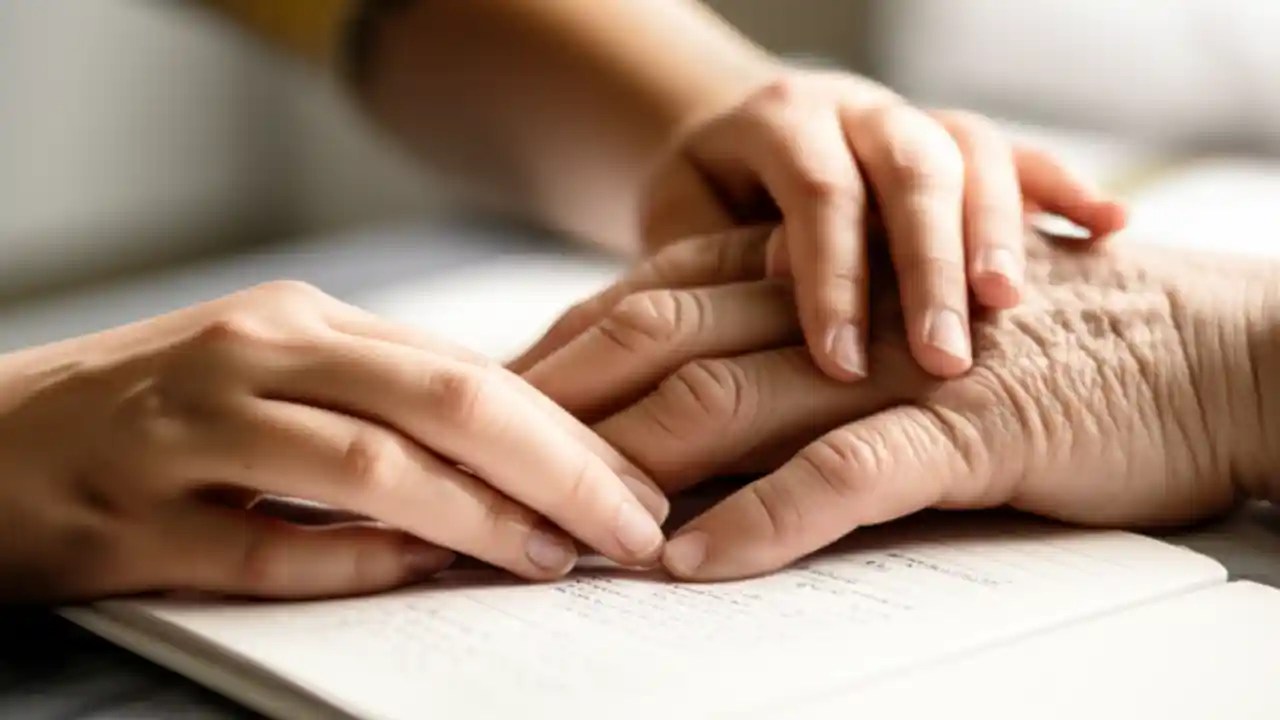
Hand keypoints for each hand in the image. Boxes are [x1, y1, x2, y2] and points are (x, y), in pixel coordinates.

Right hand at [0, 282, 666, 602]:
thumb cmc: (155, 411)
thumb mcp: (276, 372)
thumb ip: (382, 397)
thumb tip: (514, 442)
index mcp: (303, 319)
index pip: (468, 369)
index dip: (566, 431)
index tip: (634, 484)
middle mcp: (255, 355)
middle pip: (445, 400)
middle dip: (559, 467)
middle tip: (630, 526)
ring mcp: (193, 432)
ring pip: (369, 468)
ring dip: (477, 517)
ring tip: (550, 558)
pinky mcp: (138, 517)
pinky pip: (271, 550)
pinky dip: (355, 564)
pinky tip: (418, 575)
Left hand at [521, 230, 1272, 580]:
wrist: (1195, 348)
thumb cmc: (1034, 349)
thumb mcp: (894, 334)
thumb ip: (800, 355)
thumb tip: (697, 419)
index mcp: (816, 277)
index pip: (654, 298)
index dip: (563, 345)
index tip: (491, 397)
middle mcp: (837, 308)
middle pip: (659, 336)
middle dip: (555, 394)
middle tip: (469, 452)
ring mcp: (894, 364)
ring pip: (725, 397)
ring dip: (624, 461)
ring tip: (542, 518)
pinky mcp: (962, 428)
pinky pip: (842, 474)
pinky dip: (762, 518)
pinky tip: (692, 563)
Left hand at [641, 70, 1126, 381]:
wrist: (737, 147)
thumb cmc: (707, 209)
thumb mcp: (687, 232)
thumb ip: (704, 273)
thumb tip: (708, 343)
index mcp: (779, 121)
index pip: (816, 190)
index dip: (829, 274)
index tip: (839, 364)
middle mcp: (854, 111)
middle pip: (906, 170)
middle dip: (927, 264)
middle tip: (944, 359)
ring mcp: (916, 121)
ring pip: (971, 154)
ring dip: (996, 229)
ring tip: (1011, 303)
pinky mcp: (965, 150)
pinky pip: (1023, 156)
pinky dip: (1063, 186)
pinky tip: (1110, 225)